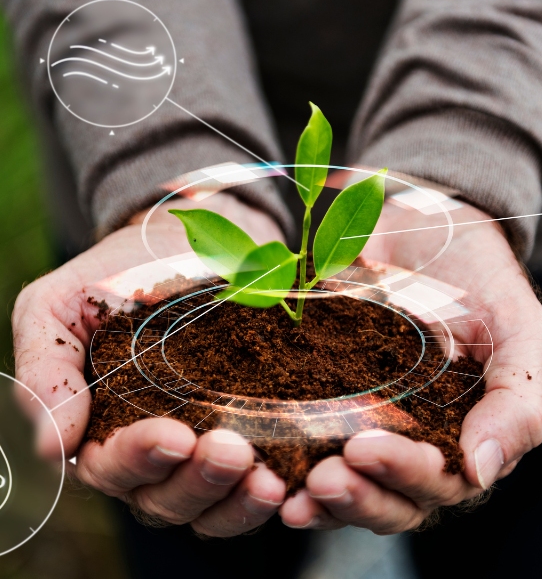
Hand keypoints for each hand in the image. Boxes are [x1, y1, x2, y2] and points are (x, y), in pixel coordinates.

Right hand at [12, 191, 286, 536]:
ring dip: (238, 499)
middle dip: (197, 481)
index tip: (173, 436)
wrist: (185, 243)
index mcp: (100, 429)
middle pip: (167, 497)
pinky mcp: (251, 428)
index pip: (112, 467)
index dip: (140, 459)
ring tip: (266, 478)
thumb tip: (52, 448)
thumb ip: (47, 371)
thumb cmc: (116, 275)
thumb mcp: (59, 307)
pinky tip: (292, 474)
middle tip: (231, 451)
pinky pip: (259, 475)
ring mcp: (203, 443)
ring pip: (214, 501)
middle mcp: (154, 450)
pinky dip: (273, 485)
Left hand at [279, 195, 541, 532]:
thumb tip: (480, 472)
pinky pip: (307, 436)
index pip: (437, 482)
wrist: (427, 226)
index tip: (364, 449)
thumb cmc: (481, 279)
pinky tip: (265, 465)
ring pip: (347, 481)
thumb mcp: (519, 332)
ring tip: (291, 494)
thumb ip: (518, 401)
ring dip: (320, 496)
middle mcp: (413, 439)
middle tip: (323, 478)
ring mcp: (367, 417)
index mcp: (462, 436)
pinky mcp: (327, 391)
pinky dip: (288, 459)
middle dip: (357, 495)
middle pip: (388, 496)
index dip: (403, 475)